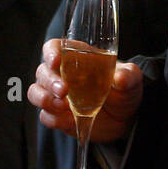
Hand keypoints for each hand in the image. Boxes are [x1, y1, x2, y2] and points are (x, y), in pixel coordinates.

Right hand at [28, 37, 142, 143]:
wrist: (125, 118)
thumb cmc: (124, 90)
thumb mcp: (132, 79)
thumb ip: (128, 76)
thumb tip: (121, 78)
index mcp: (76, 57)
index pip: (54, 47)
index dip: (51, 52)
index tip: (56, 60)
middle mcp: (61, 74)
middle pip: (42, 71)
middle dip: (49, 81)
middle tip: (63, 91)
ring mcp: (57, 96)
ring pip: (36, 93)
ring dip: (44, 99)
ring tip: (62, 106)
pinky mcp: (58, 116)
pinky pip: (45, 116)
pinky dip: (54, 119)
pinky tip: (70, 120)